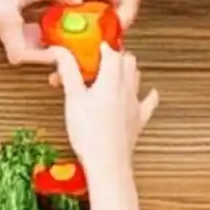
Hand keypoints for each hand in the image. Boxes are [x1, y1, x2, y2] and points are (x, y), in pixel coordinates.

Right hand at [0, 0, 80, 64]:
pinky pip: (6, 17)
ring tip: (57, 10)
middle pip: (17, 44)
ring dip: (35, 24)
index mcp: (1, 11)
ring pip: (13, 30)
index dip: (42, 57)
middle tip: (65, 32)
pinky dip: (24, 13)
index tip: (61, 51)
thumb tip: (77, 1)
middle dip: (42, 41)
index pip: (20, 53)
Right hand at [54, 44, 157, 171]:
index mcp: (111, 78)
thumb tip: (60, 50)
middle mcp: (127, 87)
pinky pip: (149, 101)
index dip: (99, 46)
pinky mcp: (139, 119)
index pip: (110, 51)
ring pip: (136, 76)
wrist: (107, 162)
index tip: (87, 47)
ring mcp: (135, 103)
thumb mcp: (73, 98)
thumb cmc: (89, 132)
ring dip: (126, 70)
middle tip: (96, 60)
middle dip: (113, 55)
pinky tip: (149, 93)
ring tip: (111, 73)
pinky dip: (148, 94)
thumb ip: (68, 72)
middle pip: (127, 60)